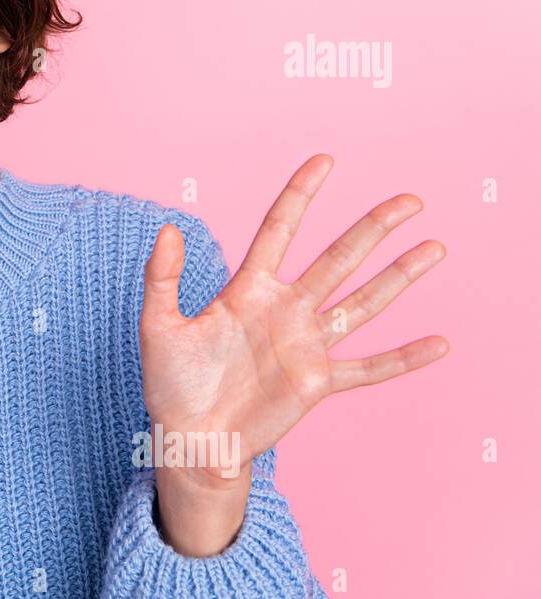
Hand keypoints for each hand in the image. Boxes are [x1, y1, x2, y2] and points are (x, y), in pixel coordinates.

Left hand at [140, 154, 448, 496]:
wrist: (189, 438)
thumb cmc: (170, 383)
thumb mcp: (157, 326)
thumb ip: (162, 278)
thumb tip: (167, 228)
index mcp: (247, 290)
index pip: (279, 229)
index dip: (301, 194)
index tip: (325, 160)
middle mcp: (284, 310)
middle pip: (337, 258)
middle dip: (373, 228)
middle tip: (411, 200)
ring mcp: (305, 345)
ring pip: (362, 302)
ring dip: (399, 277)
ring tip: (436, 247)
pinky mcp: (317, 383)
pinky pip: (367, 369)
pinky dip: (403, 358)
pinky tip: (441, 343)